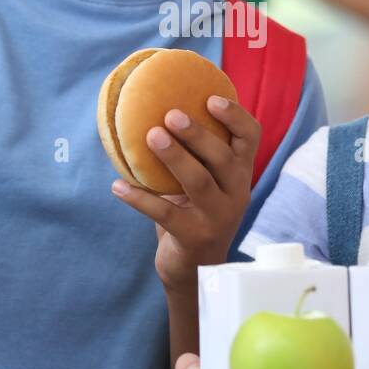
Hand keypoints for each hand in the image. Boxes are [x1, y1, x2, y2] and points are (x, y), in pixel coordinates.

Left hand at [109, 96, 260, 290]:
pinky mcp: (193, 237)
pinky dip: (139, 198)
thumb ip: (195, 153)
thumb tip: (152, 108)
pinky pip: (165, 213)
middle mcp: (236, 193)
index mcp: (240, 173)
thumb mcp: (204, 181)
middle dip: (197, 134)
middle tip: (171, 115)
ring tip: (150, 137)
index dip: (235, 116)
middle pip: (222, 158)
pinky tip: (117, 186)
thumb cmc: (194, 211)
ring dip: (174, 157)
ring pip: (199, 182)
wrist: (196, 269)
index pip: (250, 138)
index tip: (210, 99)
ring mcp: (217, 217)